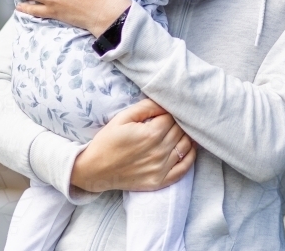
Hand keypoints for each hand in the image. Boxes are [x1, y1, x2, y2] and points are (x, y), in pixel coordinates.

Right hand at [72, 99, 195, 192]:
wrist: (94, 170)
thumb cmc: (107, 141)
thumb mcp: (123, 117)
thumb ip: (146, 107)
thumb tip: (164, 102)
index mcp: (151, 134)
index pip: (172, 117)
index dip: (169, 113)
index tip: (164, 113)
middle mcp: (159, 151)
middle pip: (180, 131)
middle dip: (177, 123)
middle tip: (170, 121)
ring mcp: (161, 168)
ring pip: (185, 146)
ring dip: (185, 137)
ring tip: (180, 132)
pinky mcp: (160, 182)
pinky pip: (184, 168)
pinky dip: (190, 157)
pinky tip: (188, 148)